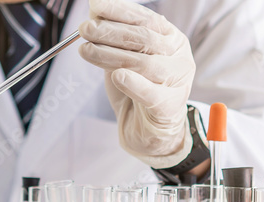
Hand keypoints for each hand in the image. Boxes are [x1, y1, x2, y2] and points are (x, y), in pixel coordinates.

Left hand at [79, 0, 195, 168]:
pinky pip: (151, 93)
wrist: (148, 128)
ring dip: (111, 55)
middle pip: (145, 39)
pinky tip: (117, 76)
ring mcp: (178, 82)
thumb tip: (95, 10)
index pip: (146, 19)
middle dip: (111, 32)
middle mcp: (179, 57)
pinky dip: (133, 84)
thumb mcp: (123, 57)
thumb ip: (113, 36)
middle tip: (85, 29)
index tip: (95, 5)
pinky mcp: (169, 107)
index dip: (120, 11)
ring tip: (85, 50)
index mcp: (172, 39)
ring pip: (145, 64)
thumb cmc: (137, 87)